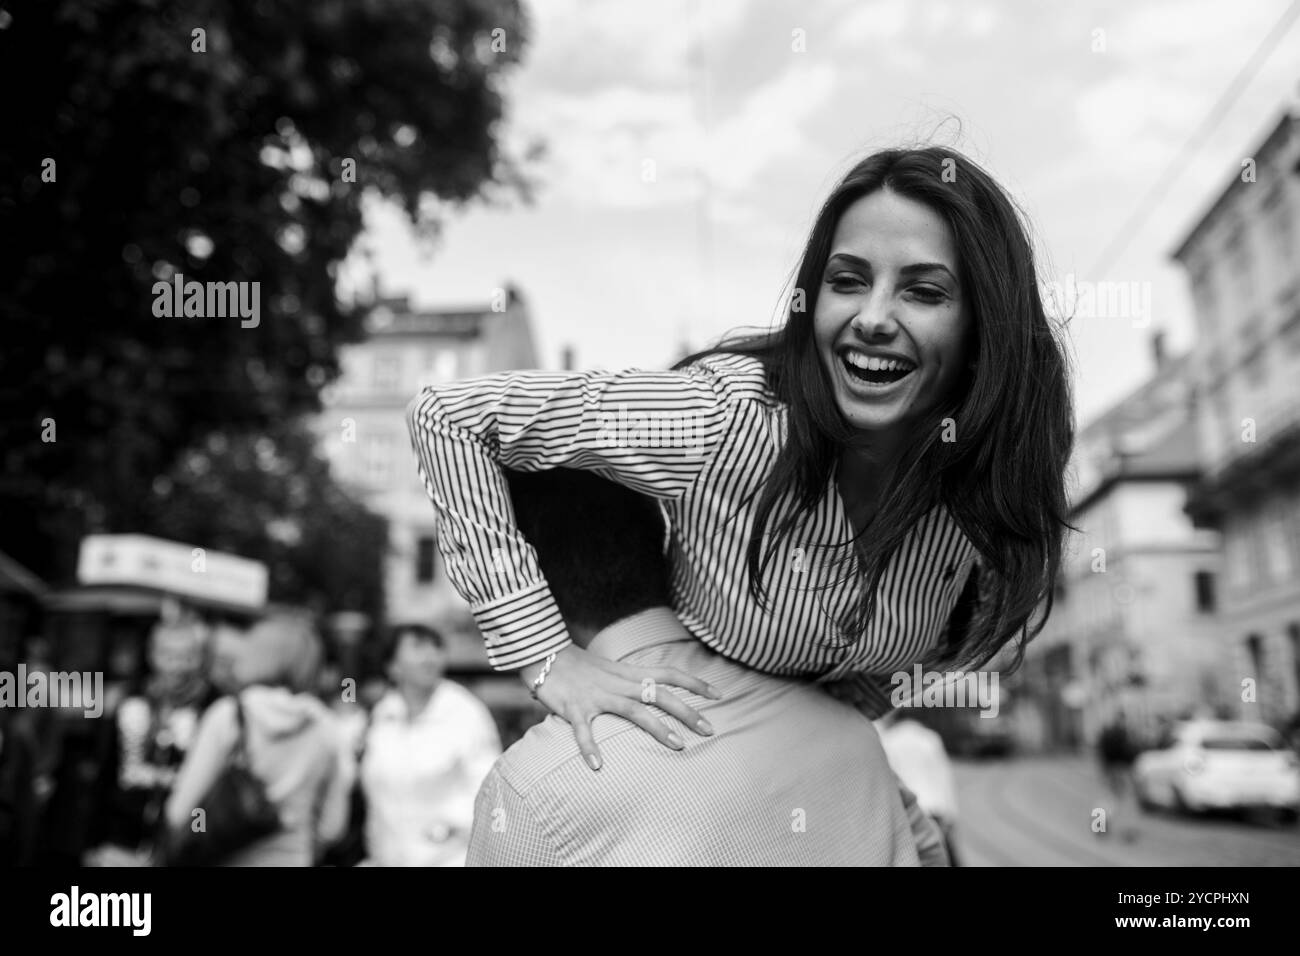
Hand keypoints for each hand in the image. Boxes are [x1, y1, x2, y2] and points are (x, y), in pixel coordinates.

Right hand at [519, 644, 720, 770]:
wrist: (544, 653)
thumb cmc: (580, 666)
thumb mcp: (612, 669)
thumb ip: (632, 680)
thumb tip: (653, 691)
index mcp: (628, 673)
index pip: (669, 674)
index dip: (695, 683)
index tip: (719, 695)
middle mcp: (618, 683)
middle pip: (660, 695)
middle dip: (687, 712)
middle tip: (710, 729)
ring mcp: (598, 695)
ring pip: (634, 711)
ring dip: (657, 728)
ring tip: (678, 746)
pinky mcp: (575, 708)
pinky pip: (583, 730)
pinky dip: (590, 747)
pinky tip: (597, 766)